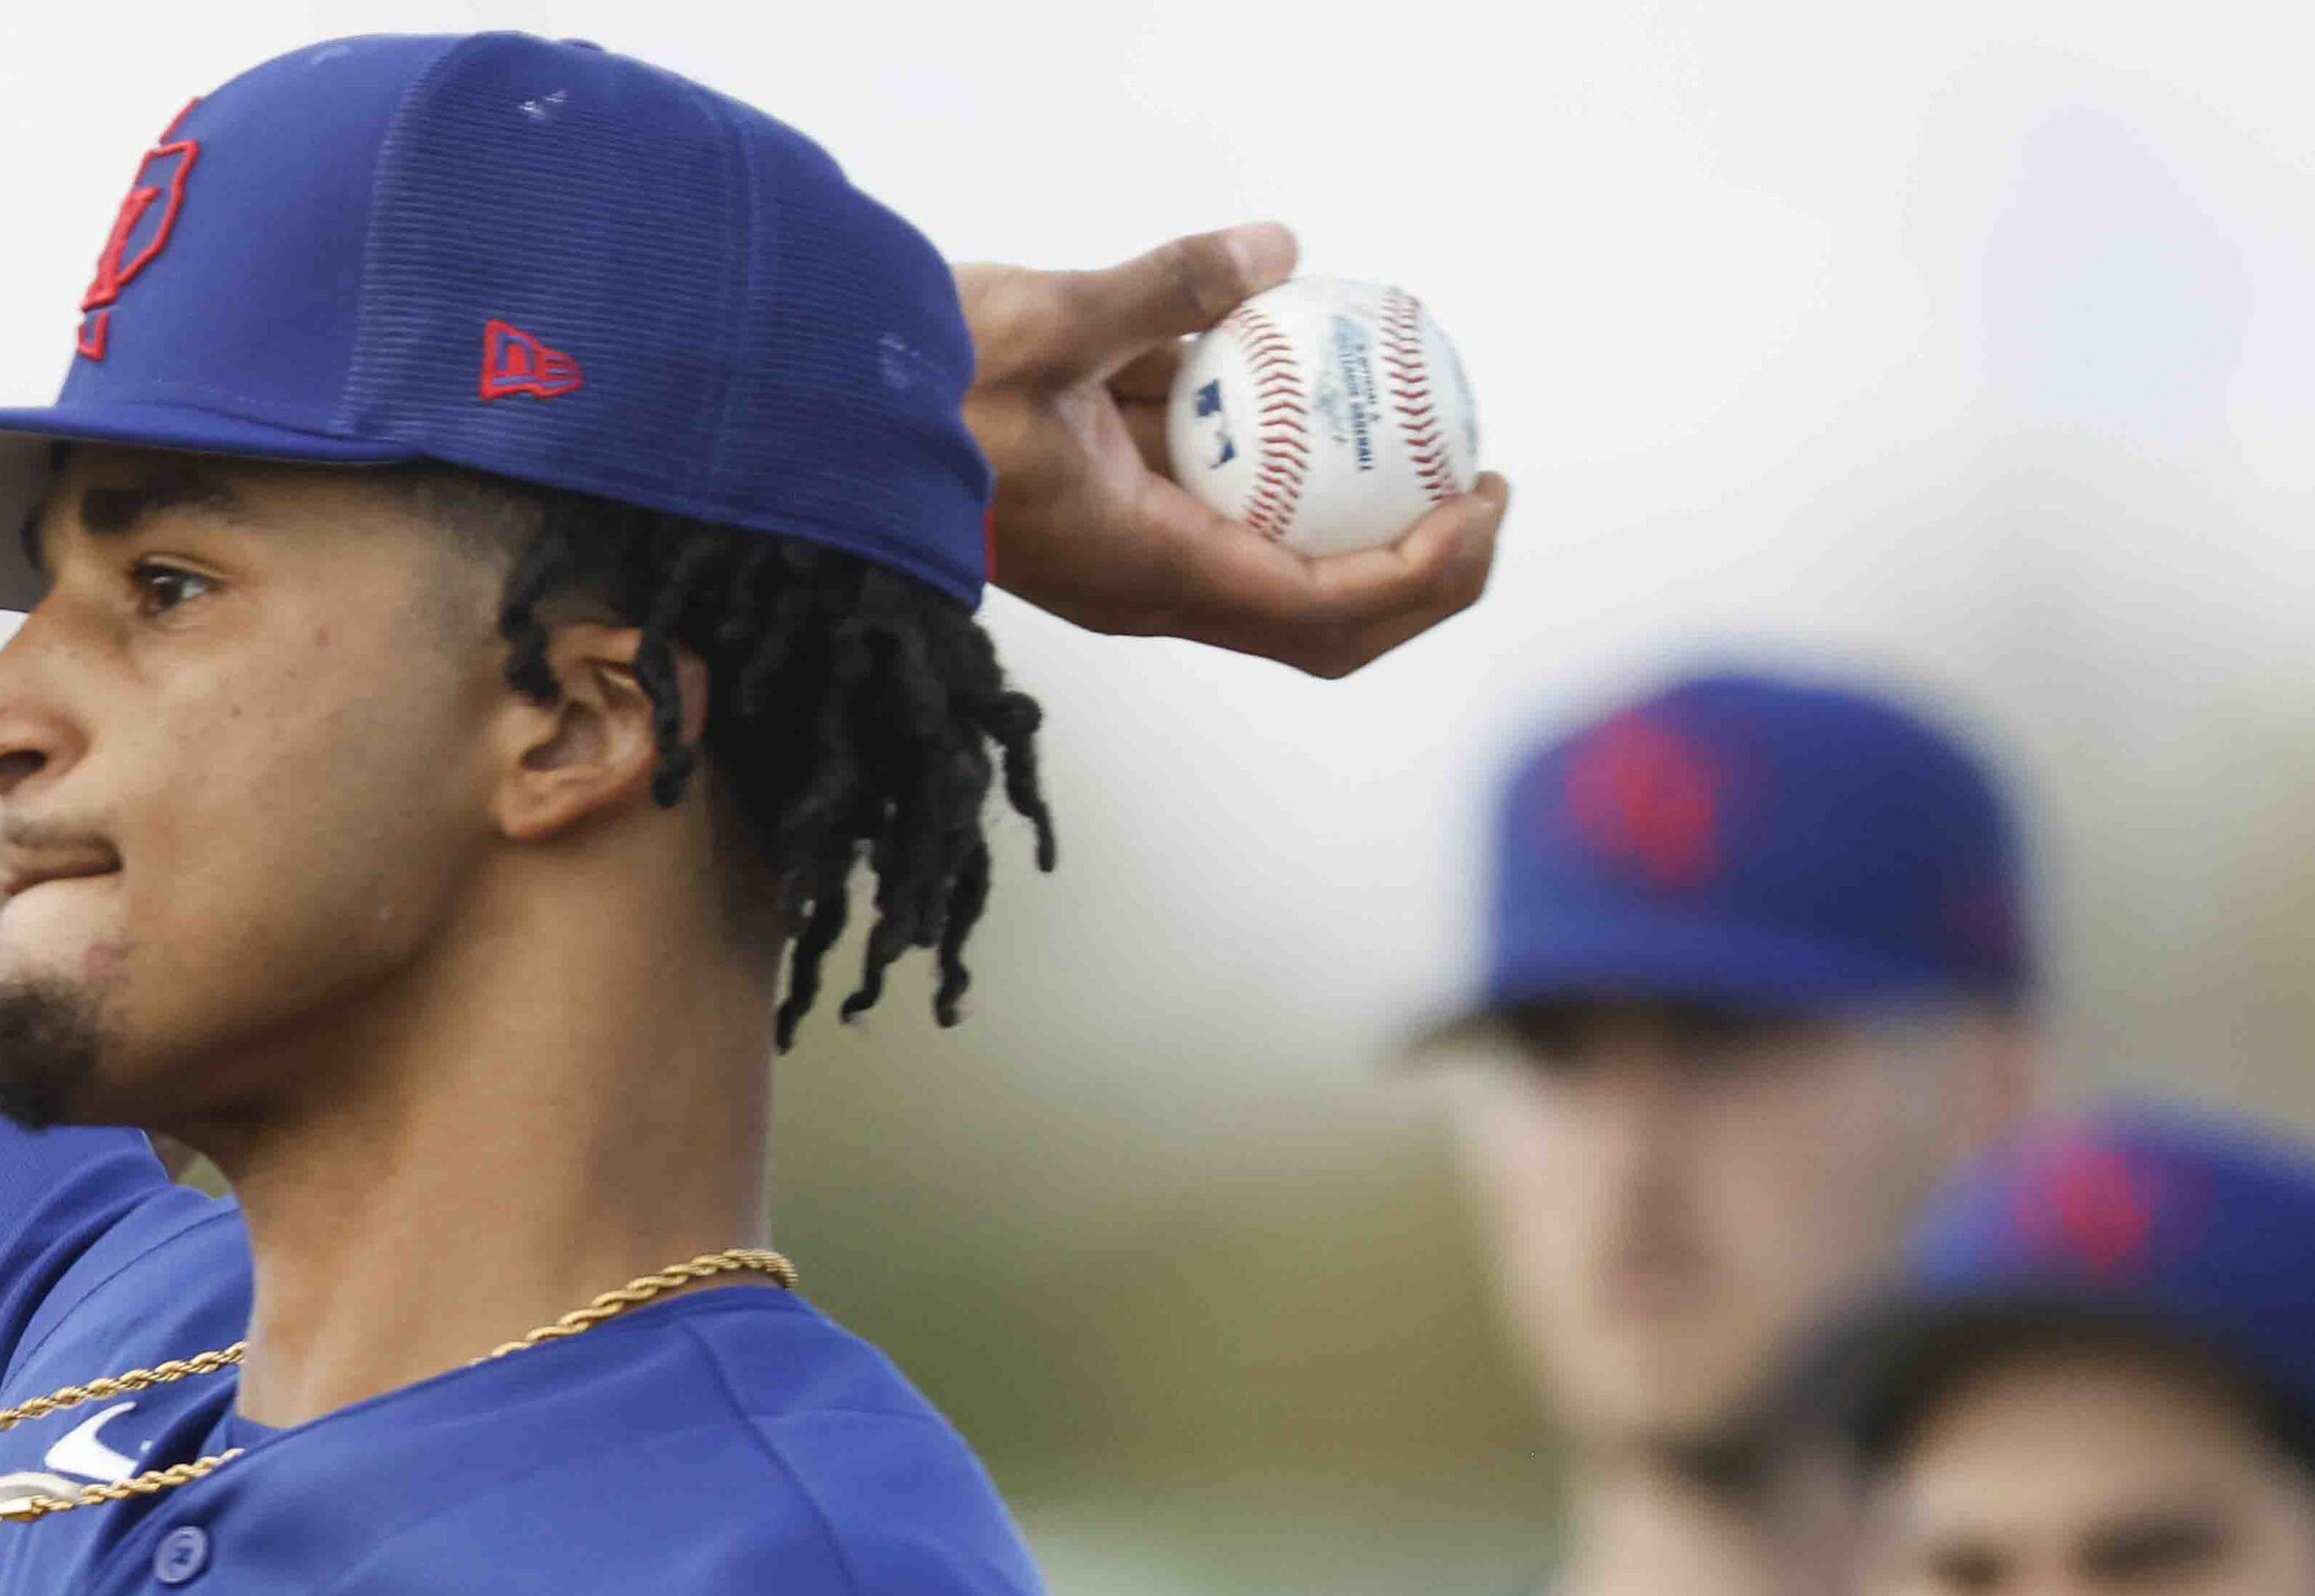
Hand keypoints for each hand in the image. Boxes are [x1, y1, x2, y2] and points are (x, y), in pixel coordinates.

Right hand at [957, 224, 1507, 677]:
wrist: (831, 424)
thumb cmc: (921, 390)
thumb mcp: (1052, 319)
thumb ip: (1170, 285)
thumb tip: (1277, 250)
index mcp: (1151, 570)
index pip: (1323, 604)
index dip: (1422, 569)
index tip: (1479, 502)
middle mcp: (1155, 592)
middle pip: (1327, 627)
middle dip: (1425, 576)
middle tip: (1483, 487)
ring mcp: (1140, 567)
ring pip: (1287, 581)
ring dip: (1371, 533)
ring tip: (1432, 444)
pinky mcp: (1123, 523)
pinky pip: (1234, 513)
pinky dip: (1295, 474)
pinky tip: (1319, 395)